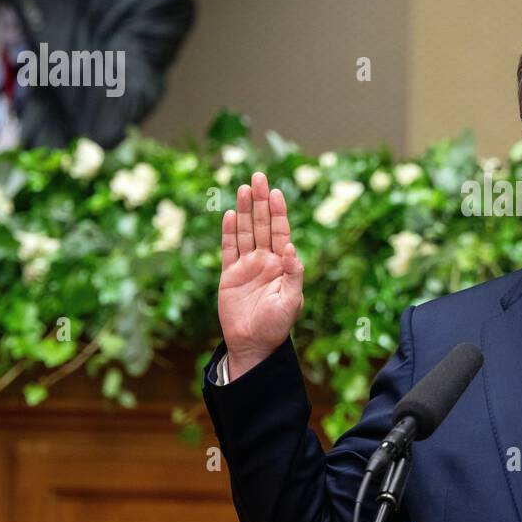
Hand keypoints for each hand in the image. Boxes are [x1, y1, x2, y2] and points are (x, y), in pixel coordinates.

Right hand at [218, 172, 305, 377]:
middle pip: (262, 225)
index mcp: (282, 265)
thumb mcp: (291, 301)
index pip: (280, 232)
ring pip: (244, 232)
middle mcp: (265, 261)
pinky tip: (229, 214)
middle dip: (260, 202)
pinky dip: (228, 232)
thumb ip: (293, 274)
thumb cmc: (277, 326)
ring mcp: (246, 266)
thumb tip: (290, 247)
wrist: (253, 345)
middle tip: (258, 176)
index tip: (276, 192)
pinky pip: (228, 249)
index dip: (278, 212)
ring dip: (244, 211)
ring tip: (243, 188)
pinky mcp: (229, 276)